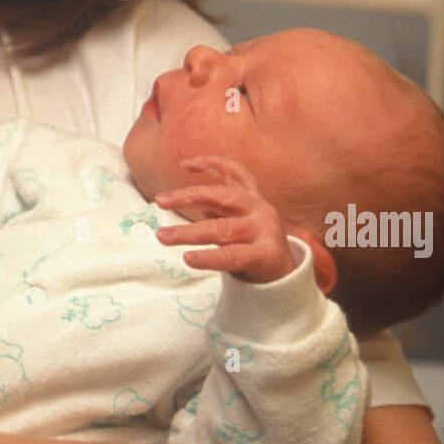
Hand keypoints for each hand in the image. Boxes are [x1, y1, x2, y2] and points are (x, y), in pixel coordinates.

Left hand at [153, 155, 296, 282]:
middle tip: (160, 201)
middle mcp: (260, 209)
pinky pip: (232, 256)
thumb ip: (216, 208)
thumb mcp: (236, 222)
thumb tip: (183, 197)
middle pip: (222, 196)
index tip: (185, 164)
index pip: (235, 172)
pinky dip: (208, 257)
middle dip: (188, 196)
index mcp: (252, 199)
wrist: (284, 279)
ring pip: (221, 229)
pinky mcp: (266, 255)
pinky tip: (189, 258)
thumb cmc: (253, 247)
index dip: (211, 163)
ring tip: (163, 236)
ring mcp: (264, 231)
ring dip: (188, 233)